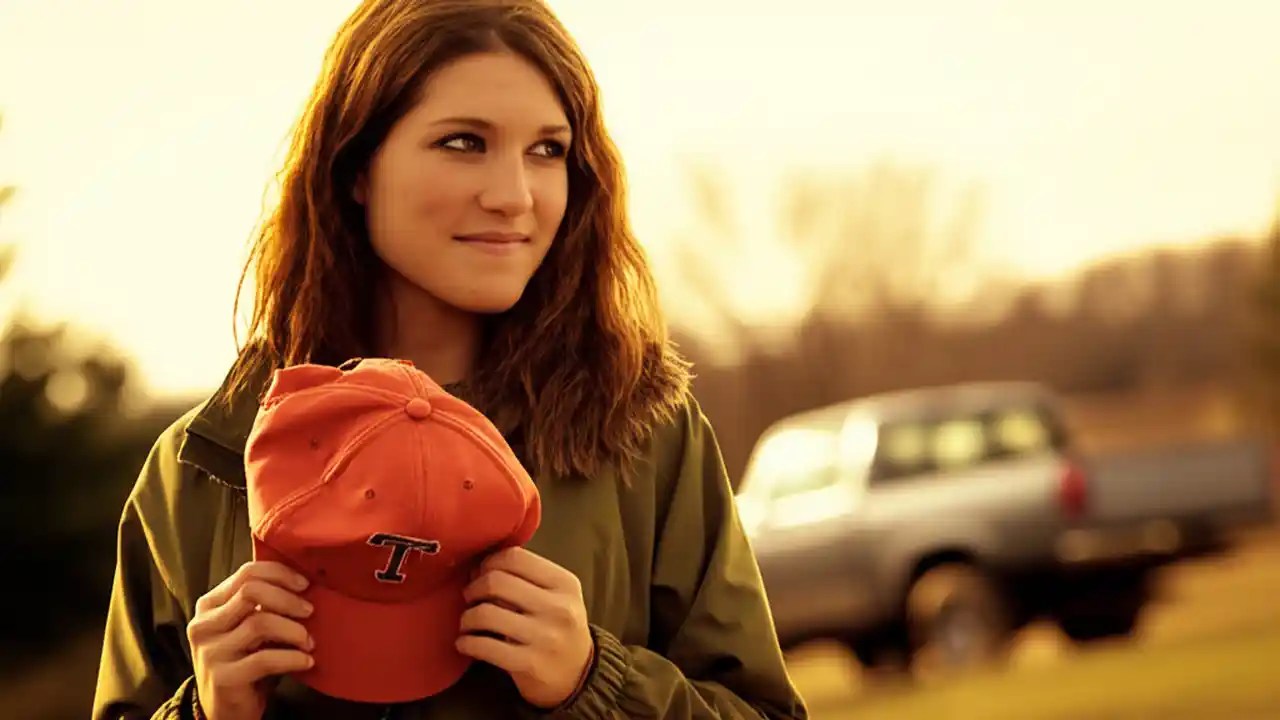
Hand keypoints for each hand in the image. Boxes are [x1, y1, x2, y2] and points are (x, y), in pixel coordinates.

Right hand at [186, 561, 314, 719]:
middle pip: (251, 591)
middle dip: (288, 598)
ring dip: (294, 630)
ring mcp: (211, 652)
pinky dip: (292, 658)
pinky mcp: (224, 678)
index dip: (280, 574)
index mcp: (209, 605)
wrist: (222, 709)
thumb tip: (303, 583)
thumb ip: (262, 604)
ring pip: (260, 623)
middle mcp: (204, 625)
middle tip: (309, 610)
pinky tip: (306, 661)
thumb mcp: (247, 627)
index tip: (304, 585)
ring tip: (309, 641)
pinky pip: (265, 659)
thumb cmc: (243, 660)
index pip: (246, 573)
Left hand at [456, 547, 593, 708]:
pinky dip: (466, 642)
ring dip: (467, 617)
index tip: (480, 574)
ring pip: (486, 613)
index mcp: (564, 583)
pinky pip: (484, 646)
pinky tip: (465, 643)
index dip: (488, 562)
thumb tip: (478, 567)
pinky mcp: (530, 664)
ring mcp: (545, 637)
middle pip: (496, 581)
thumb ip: (526, 577)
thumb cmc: (559, 627)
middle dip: (474, 588)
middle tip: (470, 598)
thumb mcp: (556, 595)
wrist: (578, 675)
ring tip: (468, 622)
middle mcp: (558, 607)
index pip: (514, 558)